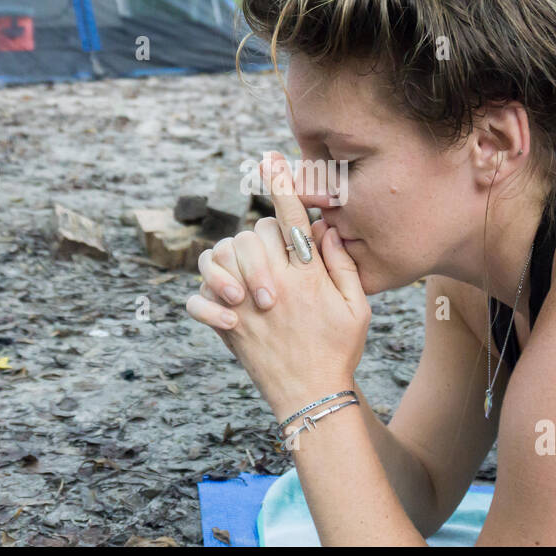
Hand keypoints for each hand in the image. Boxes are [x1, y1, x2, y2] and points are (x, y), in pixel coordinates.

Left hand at [185, 152, 370, 418]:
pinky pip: (198, 297)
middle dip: (262, 234)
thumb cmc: (338, 350)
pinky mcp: (227, 326)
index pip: (291, 218)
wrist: (311, 397)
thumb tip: (326, 229)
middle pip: (254, 232)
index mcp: (307, 276)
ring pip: (221, 255)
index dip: (281, 183)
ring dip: (228, 258)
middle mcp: (273, 284)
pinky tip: (222, 301)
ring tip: (244, 273)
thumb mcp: (357, 307)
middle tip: (272, 252)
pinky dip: (203, 296)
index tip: (270, 158)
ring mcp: (245, 305)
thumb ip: (344, 265)